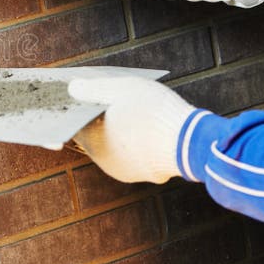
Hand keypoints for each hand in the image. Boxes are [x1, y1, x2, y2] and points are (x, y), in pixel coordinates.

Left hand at [68, 77, 196, 183]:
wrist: (191, 144)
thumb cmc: (155, 112)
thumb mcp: (123, 88)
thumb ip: (93, 88)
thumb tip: (72, 88)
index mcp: (91, 137)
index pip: (73, 121)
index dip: (78, 106)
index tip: (84, 95)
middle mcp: (101, 158)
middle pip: (91, 133)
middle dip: (97, 118)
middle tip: (109, 101)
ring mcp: (120, 170)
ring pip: (110, 145)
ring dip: (115, 132)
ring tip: (129, 113)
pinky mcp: (139, 175)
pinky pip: (127, 156)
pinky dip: (131, 143)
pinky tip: (142, 129)